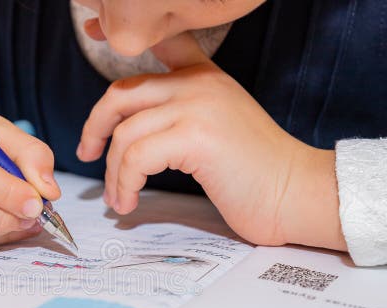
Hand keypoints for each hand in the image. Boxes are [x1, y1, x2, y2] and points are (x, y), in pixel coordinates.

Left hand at [77, 47, 346, 250]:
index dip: (118, 34)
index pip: (158, 44)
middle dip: (95, 126)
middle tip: (89, 154)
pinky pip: (136, 156)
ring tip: (118, 198)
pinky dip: (125, 183)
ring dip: (113, 172)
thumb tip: (137, 129)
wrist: (297, 194)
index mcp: (205, 76)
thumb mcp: (220, 127)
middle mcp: (199, 82)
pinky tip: (129, 202)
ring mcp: (198, 105)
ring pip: (125, 132)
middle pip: (122, 93)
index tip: (92, 27)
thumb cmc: (257, 174)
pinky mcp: (196, 136)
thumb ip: (185, 113)